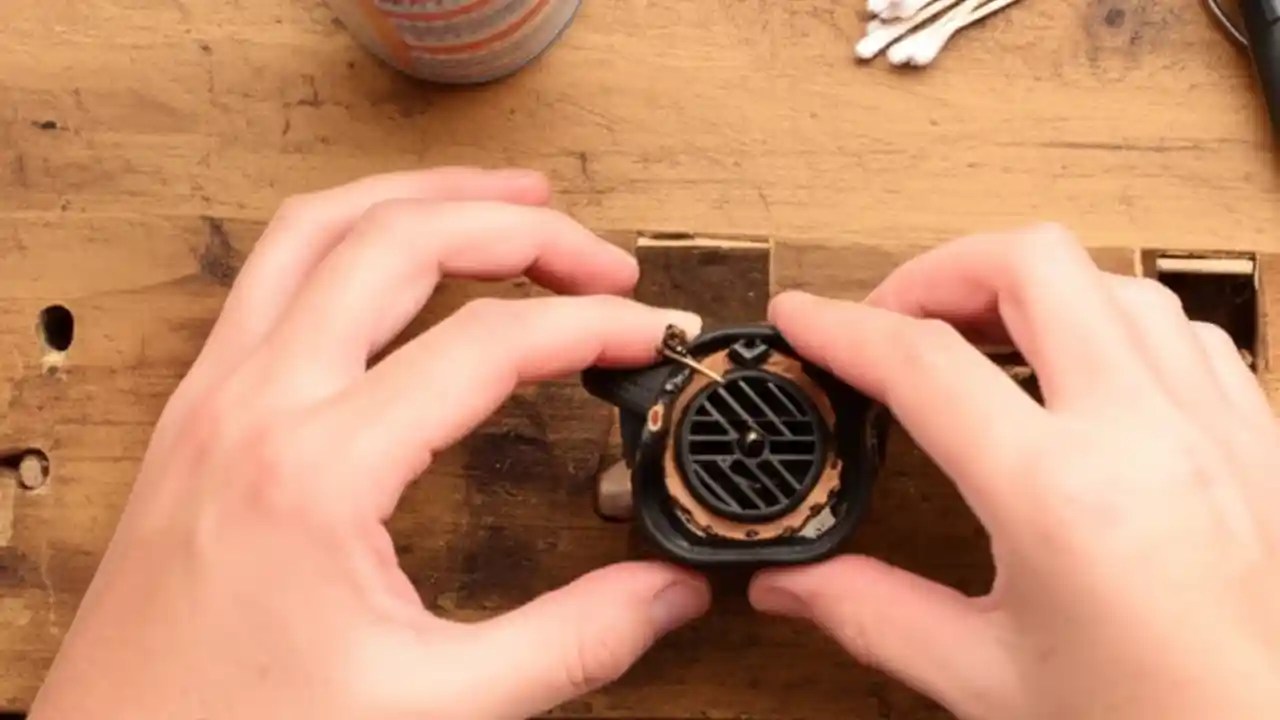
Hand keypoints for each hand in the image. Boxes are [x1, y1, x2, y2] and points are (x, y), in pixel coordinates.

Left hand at [29, 168, 710, 719]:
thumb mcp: (432, 705)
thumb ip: (572, 642)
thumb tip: (666, 593)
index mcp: (317, 469)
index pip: (484, 345)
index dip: (588, 329)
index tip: (645, 336)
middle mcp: (254, 405)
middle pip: (398, 243)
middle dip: (516, 229)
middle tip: (595, 257)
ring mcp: (212, 397)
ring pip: (317, 230)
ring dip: (420, 199)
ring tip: (505, 201)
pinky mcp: (196, 413)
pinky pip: (271, 274)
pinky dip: (350, 237)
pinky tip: (395, 259)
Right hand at [750, 225, 1279, 719]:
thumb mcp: (988, 680)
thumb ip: (873, 614)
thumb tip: (788, 585)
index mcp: (1062, 497)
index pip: (925, 364)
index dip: (843, 327)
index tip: (802, 317)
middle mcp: (1146, 436)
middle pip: (1032, 265)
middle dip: (940, 271)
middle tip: (895, 318)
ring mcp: (1214, 428)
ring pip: (1113, 282)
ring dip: (1031, 291)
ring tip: (982, 338)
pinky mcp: (1258, 442)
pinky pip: (1183, 331)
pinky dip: (1113, 325)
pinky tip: (1082, 373)